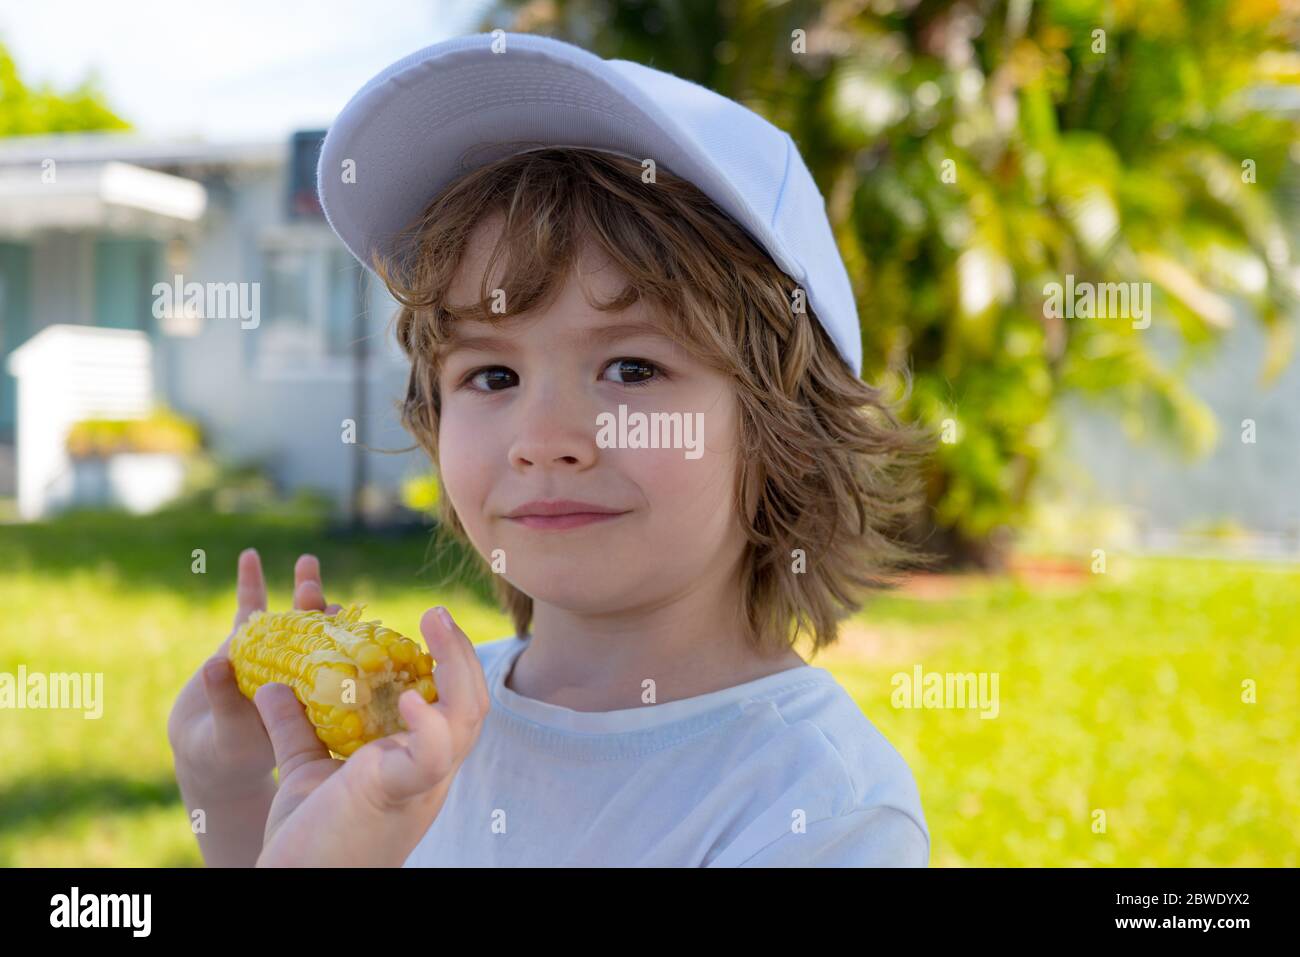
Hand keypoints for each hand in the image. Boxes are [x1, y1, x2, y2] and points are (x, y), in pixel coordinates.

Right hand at [168, 549, 342, 799]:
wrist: (205, 754)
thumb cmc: (226, 754)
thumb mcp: (229, 733)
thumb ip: (224, 700)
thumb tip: (215, 664)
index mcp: (310, 697)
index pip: (334, 666)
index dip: (343, 643)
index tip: (348, 621)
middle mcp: (300, 672)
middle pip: (321, 636)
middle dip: (324, 612)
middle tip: (319, 590)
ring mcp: (274, 655)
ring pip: (293, 618)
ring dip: (301, 589)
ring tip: (308, 561)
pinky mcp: (246, 645)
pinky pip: (251, 611)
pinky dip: (251, 584)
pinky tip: (250, 556)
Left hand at [253, 606, 488, 867]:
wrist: (297, 890)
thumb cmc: (305, 843)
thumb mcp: (304, 771)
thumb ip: (295, 727)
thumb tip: (270, 684)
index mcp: (414, 765)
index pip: (451, 705)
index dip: (449, 663)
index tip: (428, 625)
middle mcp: (429, 773)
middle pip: (471, 703)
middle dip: (460, 651)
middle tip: (436, 612)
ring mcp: (421, 785)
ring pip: (467, 717)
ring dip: (458, 663)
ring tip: (436, 623)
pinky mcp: (399, 796)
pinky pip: (433, 754)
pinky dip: (430, 722)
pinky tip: (410, 696)